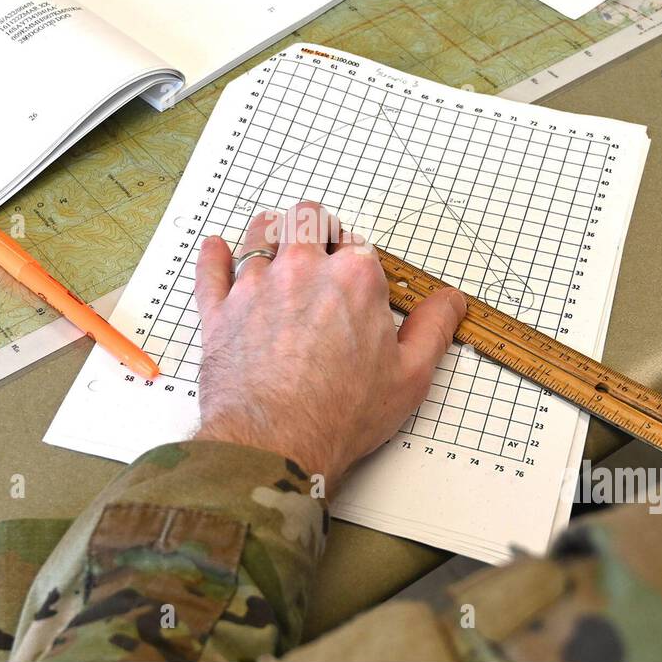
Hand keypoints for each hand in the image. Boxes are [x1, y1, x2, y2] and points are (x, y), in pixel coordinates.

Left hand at [191, 202, 465, 488]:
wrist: (275, 443)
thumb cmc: (340, 414)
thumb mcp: (410, 376)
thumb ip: (433, 329)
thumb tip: (451, 301)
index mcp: (354, 278)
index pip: (357, 243)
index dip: (357, 258)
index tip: (356, 278)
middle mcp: (303, 269)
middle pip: (306, 219)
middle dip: (316, 228)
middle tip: (319, 249)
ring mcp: (256, 286)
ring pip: (260, 233)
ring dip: (271, 233)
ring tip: (276, 245)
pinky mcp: (219, 310)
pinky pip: (211, 267)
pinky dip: (215, 256)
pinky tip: (219, 251)